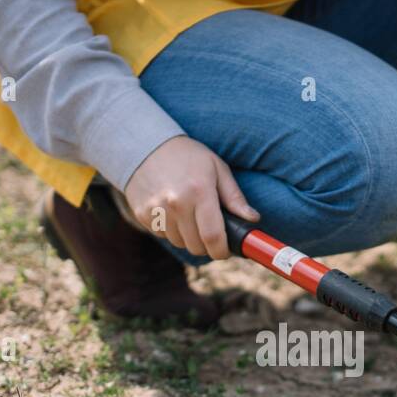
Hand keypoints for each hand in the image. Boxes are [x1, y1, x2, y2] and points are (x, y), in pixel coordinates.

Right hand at [123, 136, 258, 259]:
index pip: (213, 237)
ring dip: (188, 237)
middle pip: (196, 246)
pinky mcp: (143, 214)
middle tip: (209, 231)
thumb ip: (235, 197)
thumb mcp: (217, 168)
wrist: (146, 145)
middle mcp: (177, 203)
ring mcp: (157, 210)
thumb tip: (253, 219)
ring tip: (189, 216)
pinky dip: (170, 230)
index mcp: (200, 191)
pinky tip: (171, 211)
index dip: (221, 251)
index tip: (224, 251)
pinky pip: (162, 235)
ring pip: (179, 243)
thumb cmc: (188, 157)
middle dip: (206, 245)